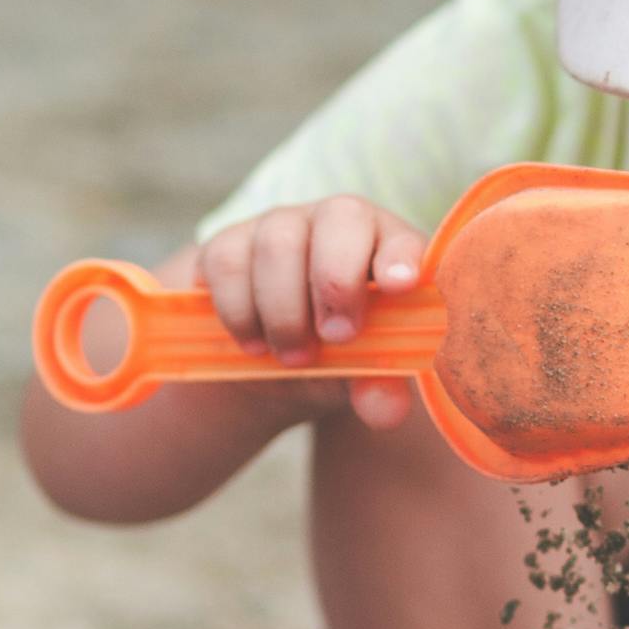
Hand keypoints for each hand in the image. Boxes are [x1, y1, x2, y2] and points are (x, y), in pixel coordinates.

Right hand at [194, 196, 424, 428]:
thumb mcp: (360, 378)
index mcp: (385, 248)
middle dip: (337, 280)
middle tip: (337, 337)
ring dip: (285, 309)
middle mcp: (335, 224)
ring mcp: (279, 226)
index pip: (400, 235)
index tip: (399, 287)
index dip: (400, 255)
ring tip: (292, 357)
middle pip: (339, 218)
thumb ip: (379, 389)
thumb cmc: (335, 356)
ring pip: (279, 243)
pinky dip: (240, 312)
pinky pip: (228, 263)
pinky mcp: (227, 243)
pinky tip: (254, 344)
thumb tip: (385, 410)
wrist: (268, 362)